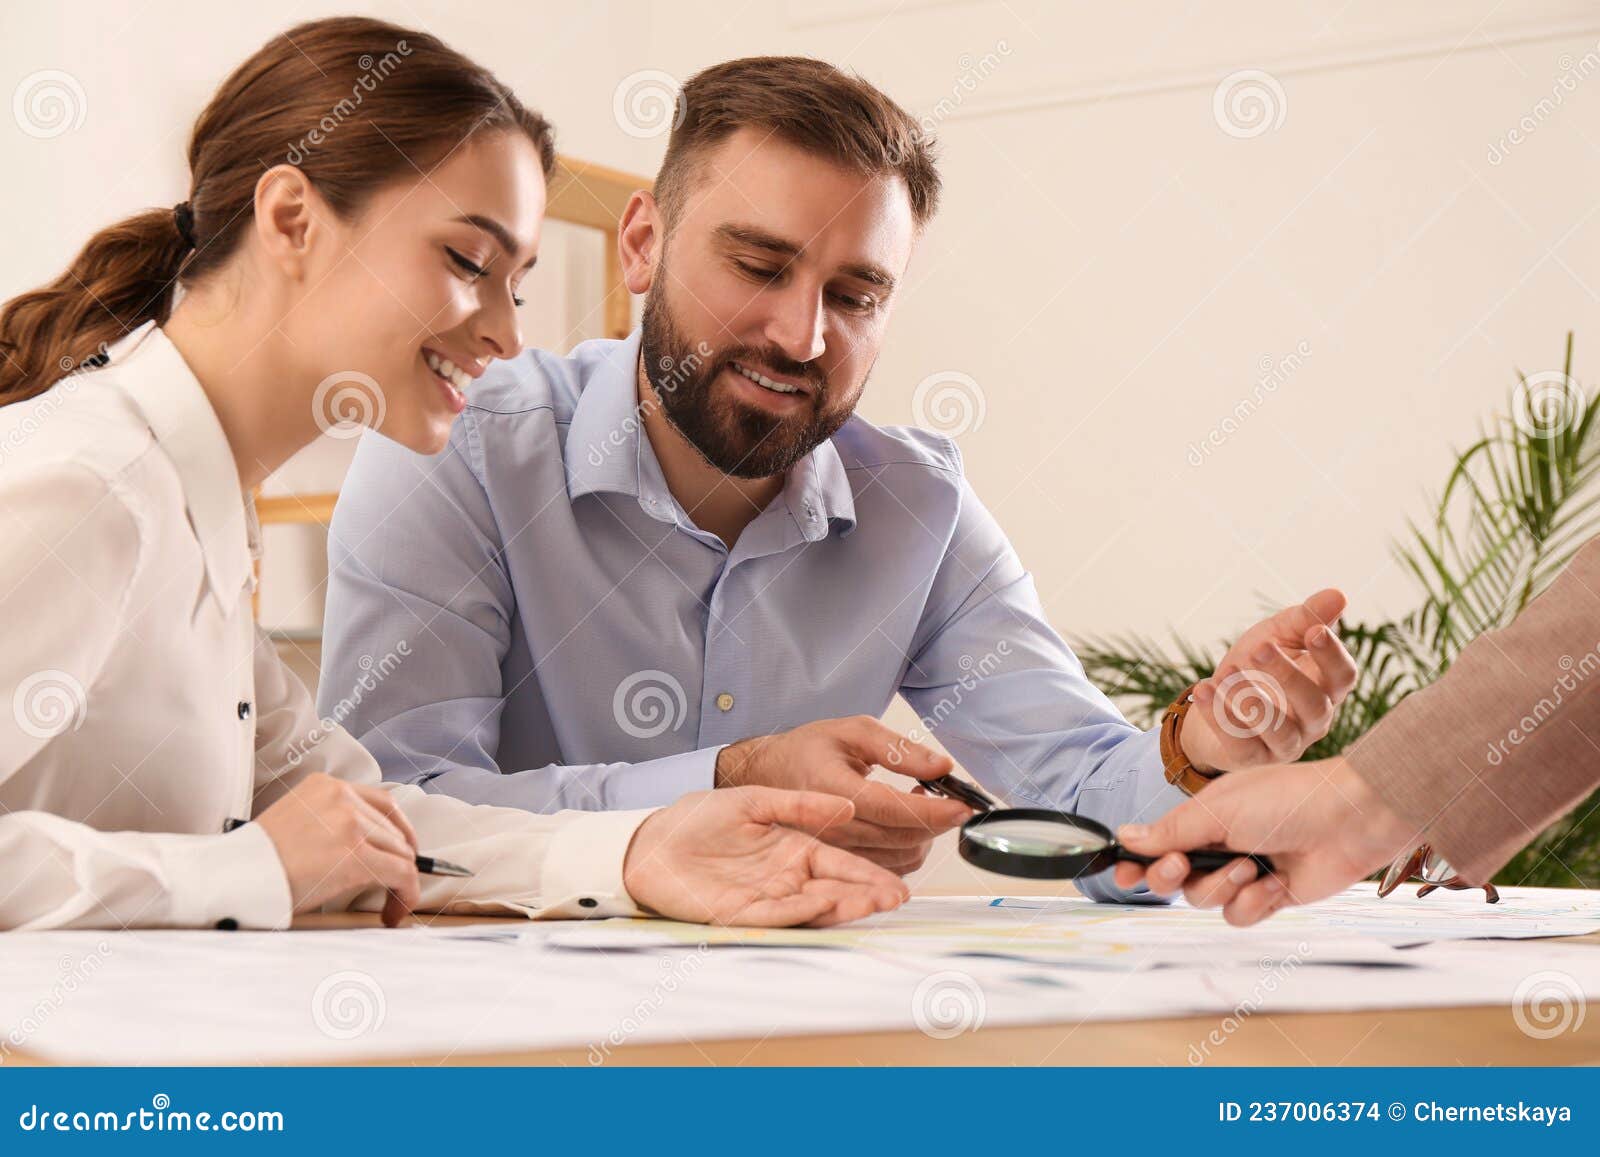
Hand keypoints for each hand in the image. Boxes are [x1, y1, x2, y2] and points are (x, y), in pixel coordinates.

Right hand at [255, 772, 420, 926]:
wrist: (234, 876)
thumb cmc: (258, 862)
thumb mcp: (297, 823)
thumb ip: (331, 822)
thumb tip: (370, 846)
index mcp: (325, 786)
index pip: (382, 802)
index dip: (400, 830)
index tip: (402, 851)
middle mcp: (342, 797)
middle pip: (394, 831)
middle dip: (399, 862)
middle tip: (392, 889)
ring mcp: (351, 823)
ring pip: (401, 853)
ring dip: (401, 882)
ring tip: (390, 905)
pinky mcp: (356, 854)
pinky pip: (402, 873)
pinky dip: (405, 894)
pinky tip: (393, 912)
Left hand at [622, 786, 911, 926]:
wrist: (651, 840)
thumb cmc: (699, 819)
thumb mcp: (755, 802)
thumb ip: (800, 805)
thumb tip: (845, 804)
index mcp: (793, 850)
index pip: (840, 866)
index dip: (868, 876)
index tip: (897, 882)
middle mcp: (785, 879)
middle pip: (835, 891)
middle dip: (867, 896)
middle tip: (897, 898)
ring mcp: (765, 898)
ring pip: (812, 907)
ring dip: (844, 907)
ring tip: (874, 904)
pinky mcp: (739, 914)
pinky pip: (776, 915)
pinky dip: (803, 911)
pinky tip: (826, 904)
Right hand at [715, 716, 970, 874]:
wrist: (768, 775)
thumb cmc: (810, 749)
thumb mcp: (853, 731)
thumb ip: (899, 749)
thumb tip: (942, 766)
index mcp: (833, 788)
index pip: (893, 809)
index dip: (935, 810)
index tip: (965, 805)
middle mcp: (832, 827)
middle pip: (903, 838)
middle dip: (937, 821)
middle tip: (945, 795)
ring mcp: (834, 850)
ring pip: (901, 857)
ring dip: (925, 834)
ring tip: (918, 802)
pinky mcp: (841, 862)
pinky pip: (890, 866)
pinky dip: (910, 847)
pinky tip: (904, 821)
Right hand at [1110, 757, 1415, 924]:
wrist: (1351, 819)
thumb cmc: (1286, 800)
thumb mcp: (1219, 810)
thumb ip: (1171, 830)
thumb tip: (1125, 836)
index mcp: (1203, 818)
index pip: (1157, 845)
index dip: (1136, 862)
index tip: (1121, 874)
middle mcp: (1220, 846)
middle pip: (1173, 880)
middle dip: (1171, 877)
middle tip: (1181, 867)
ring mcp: (1245, 872)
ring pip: (1206, 901)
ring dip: (1223, 887)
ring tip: (1252, 866)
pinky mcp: (1271, 897)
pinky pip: (1241, 916)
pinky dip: (1254, 902)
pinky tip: (1276, 883)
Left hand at [1179, 588, 1358, 772]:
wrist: (1215, 698)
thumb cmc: (1256, 665)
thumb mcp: (1276, 635)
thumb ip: (1304, 619)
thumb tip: (1338, 594)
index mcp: (1326, 687)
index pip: (1343, 675)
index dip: (1332, 655)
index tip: (1313, 631)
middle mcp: (1314, 720)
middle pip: (1313, 703)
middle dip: (1288, 675)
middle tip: (1259, 648)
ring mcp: (1286, 744)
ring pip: (1278, 730)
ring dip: (1251, 699)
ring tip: (1227, 671)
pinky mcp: (1253, 759)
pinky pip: (1240, 743)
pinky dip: (1220, 716)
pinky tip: (1203, 690)